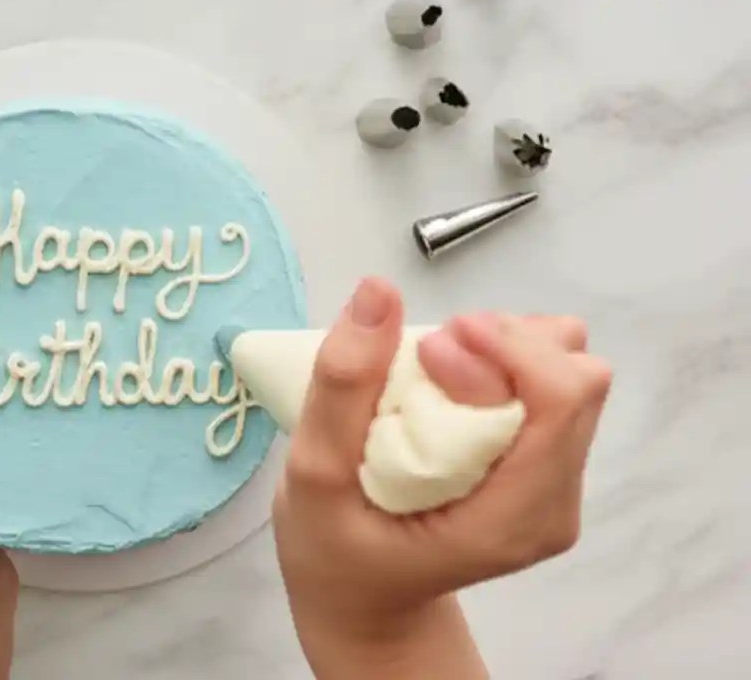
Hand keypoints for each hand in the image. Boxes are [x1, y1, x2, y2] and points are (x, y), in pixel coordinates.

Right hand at [273, 278, 612, 678]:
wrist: (361, 598)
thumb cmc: (332, 552)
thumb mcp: (313, 472)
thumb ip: (344, 384)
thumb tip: (378, 290)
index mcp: (511, 519)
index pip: (562, 398)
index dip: (503, 349)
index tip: (428, 345)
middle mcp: (553, 503)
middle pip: (574, 376)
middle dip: (499, 346)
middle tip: (423, 359)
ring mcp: (556, 484)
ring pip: (566, 371)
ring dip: (499, 352)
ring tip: (432, 374)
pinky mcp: (546, 465)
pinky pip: (548, 385)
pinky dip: (499, 365)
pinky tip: (447, 387)